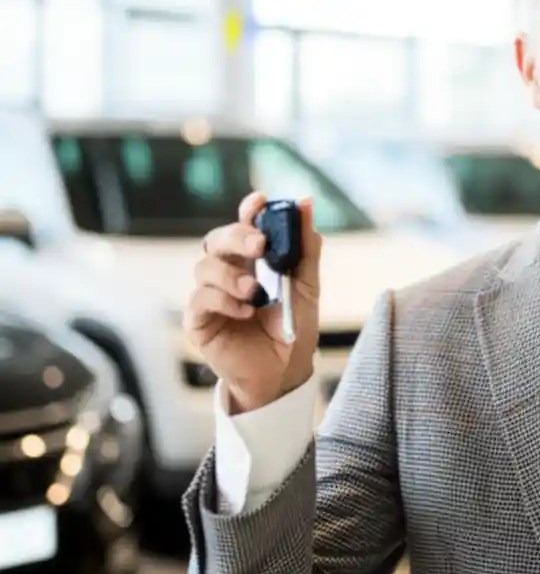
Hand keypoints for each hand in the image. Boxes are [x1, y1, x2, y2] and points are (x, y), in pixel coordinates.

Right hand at [184, 192, 323, 413]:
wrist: (284, 373)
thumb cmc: (293, 328)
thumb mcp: (307, 287)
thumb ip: (306, 250)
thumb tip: (307, 205)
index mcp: (251, 262)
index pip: (242, 227)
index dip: (247, 211)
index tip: (260, 200)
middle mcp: (226, 274)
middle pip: (216, 240)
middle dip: (237, 236)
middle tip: (260, 245)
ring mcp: (210, 296)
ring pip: (204, 267)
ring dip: (231, 275)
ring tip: (256, 292)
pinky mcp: (199, 321)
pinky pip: (199, 299)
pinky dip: (223, 300)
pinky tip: (246, 310)